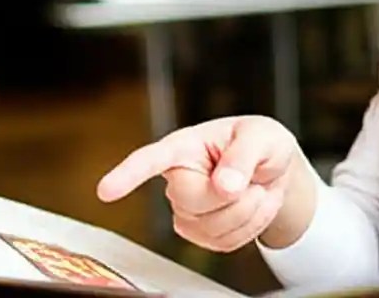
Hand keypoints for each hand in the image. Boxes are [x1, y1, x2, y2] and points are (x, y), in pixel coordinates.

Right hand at [96, 116, 301, 252]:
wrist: (273, 171)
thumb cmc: (260, 144)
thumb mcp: (261, 136)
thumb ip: (243, 156)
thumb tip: (224, 185)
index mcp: (184, 147)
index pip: (151, 160)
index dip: (127, 175)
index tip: (105, 190)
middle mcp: (177, 179)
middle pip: (192, 201)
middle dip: (232, 197)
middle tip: (252, 180)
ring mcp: (186, 209)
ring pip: (211, 227)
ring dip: (247, 212)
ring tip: (255, 188)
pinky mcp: (199, 233)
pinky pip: (224, 243)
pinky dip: (250, 227)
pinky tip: (252, 206)